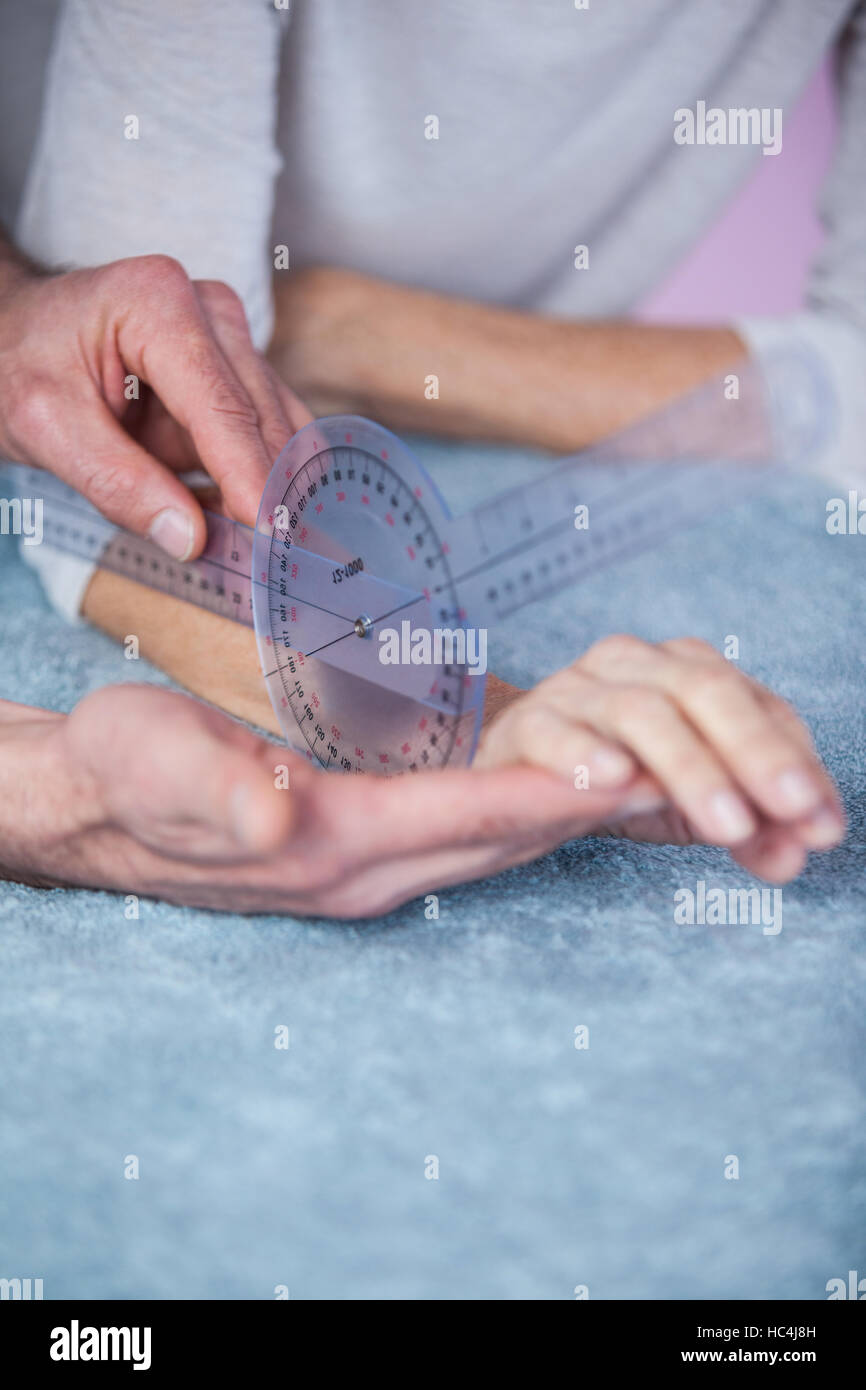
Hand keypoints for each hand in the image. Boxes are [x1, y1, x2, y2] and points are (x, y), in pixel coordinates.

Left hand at [0, 254, 311, 557]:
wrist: (11, 337)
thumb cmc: (18, 364)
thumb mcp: (46, 428)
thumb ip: (118, 483)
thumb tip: (190, 538)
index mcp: (157, 304)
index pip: (221, 407)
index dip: (250, 475)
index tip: (272, 530)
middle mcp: (208, 311)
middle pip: (258, 417)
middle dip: (262, 487)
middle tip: (267, 560)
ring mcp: (228, 337)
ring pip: (273, 429)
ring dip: (259, 485)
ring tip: (253, 546)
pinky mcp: (235, 369)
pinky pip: (262, 433)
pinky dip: (254, 478)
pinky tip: (240, 516)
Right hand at [0, 683, 670, 918]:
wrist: (98, 811)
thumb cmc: (128, 771)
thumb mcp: (156, 761)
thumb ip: (218, 787)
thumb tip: (275, 812)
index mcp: (327, 840)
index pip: (458, 813)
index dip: (542, 792)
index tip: (623, 774)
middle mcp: (364, 871)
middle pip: (499, 838)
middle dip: (589, 811)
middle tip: (678, 777)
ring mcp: (368, 874)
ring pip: (493, 846)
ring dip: (572, 819)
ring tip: (649, 784)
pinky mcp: (366, 860)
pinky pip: (469, 842)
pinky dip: (529, 818)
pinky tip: (564, 795)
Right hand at [474, 635, 845, 881]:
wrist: (517, 780)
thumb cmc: (617, 781)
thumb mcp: (695, 807)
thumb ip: (753, 828)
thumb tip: (798, 856)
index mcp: (689, 672)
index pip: (757, 706)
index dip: (794, 761)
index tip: (820, 821)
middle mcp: (637, 666)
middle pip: (703, 691)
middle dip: (754, 751)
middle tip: (790, 808)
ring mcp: (577, 690)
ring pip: (639, 710)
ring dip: (689, 766)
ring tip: (726, 821)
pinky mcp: (525, 725)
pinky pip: (552, 730)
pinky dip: (583, 751)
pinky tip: (614, 778)